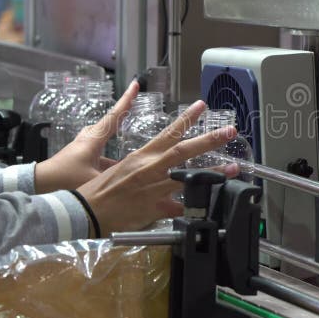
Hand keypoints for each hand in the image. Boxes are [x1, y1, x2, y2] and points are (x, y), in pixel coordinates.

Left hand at [34, 80, 139, 193]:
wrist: (42, 181)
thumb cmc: (65, 178)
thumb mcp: (94, 180)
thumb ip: (115, 177)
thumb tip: (135, 173)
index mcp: (94, 139)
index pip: (114, 116)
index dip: (126, 100)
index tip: (134, 84)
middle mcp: (90, 139)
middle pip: (111, 122)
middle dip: (123, 114)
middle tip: (135, 104)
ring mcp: (84, 146)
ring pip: (106, 139)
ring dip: (117, 139)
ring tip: (131, 146)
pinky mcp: (81, 156)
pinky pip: (101, 153)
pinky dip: (111, 159)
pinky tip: (117, 170)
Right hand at [76, 100, 237, 235]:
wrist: (85, 211)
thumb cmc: (97, 190)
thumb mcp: (119, 169)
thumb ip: (140, 166)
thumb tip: (151, 164)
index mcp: (141, 157)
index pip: (168, 132)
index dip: (186, 119)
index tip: (201, 106)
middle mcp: (149, 169)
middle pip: (184, 151)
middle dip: (209, 140)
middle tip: (230, 131)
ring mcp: (153, 189)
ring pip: (189, 178)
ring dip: (213, 173)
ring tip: (233, 168)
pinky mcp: (154, 209)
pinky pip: (180, 208)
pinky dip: (195, 206)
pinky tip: (211, 204)